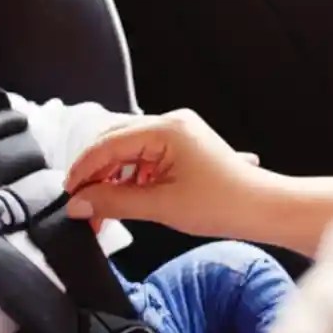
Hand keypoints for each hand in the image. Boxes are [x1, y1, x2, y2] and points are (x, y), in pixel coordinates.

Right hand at [65, 109, 270, 238]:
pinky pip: (145, 157)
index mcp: (166, 128)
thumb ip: (114, 202)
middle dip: (95, 174)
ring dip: (112, 178)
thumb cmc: (223, 204)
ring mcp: (178, 133)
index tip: (69, 194)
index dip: (84, 169)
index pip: (108, 143)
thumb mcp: (161, 206)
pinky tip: (125, 200)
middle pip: (115, 141)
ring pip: (128, 150)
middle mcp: (171, 123)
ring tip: (103, 209)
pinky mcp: (183, 147)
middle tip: (83, 204)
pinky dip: (130, 178)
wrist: (264, 209)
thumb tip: (79, 203)